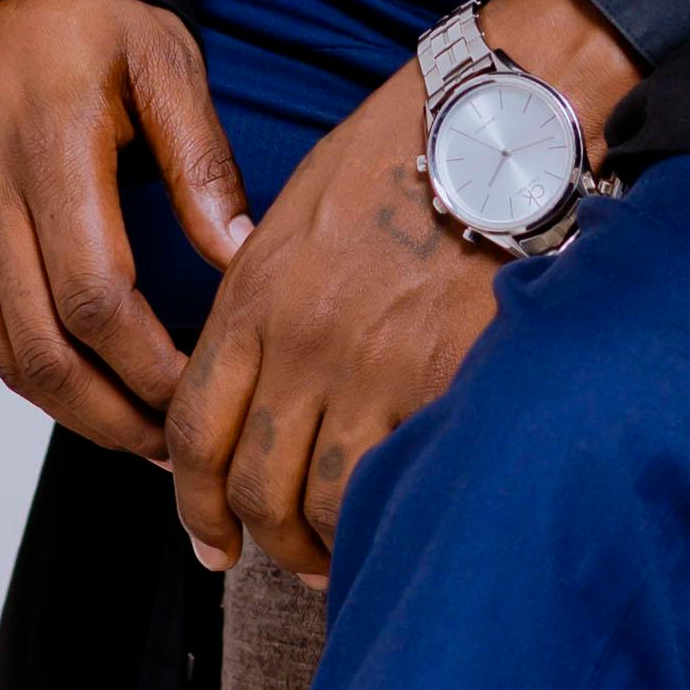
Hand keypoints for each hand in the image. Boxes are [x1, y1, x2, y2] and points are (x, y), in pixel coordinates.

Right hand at [0, 0, 254, 457]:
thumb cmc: (82, 6)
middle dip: (112, 416)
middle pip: (41, 351)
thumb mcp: (163, 58)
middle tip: (175, 447)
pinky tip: (80, 386)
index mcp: (52, 156)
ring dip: (69, 409)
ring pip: (2, 352)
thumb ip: (199, 159)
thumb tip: (238, 256)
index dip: (148, 367)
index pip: (94, 299)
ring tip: (137, 433)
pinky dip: (27, 373)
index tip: (200, 394)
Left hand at [163, 0, 633, 590]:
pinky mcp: (438, 383)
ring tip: (338, 555)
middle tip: (277, 558)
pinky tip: (394, 525)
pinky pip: (395, 482)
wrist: (495, 131)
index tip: (209, 537)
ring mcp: (368, 369)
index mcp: (252, 298)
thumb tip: (253, 362)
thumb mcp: (298, 214)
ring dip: (320, 543)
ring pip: (318, 499)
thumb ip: (261, 293)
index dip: (194, 503)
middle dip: (257, 535)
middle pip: (250, 481)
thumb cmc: (402, 155)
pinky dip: (387, 519)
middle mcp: (297, 344)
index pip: (195, 428)